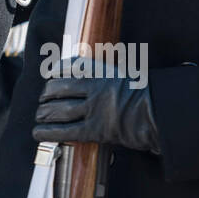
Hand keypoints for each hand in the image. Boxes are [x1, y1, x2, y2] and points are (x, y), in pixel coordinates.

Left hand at [32, 77, 160, 153]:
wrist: (160, 114)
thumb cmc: (146, 96)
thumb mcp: (125, 76)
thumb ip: (105, 75)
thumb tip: (85, 74)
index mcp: (102, 72)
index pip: (70, 65)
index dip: (55, 69)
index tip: (49, 73)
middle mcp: (95, 87)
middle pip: (59, 88)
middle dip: (46, 94)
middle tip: (42, 100)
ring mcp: (94, 108)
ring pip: (59, 109)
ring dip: (44, 113)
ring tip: (39, 116)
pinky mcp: (96, 130)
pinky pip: (65, 131)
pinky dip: (48, 132)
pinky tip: (38, 132)